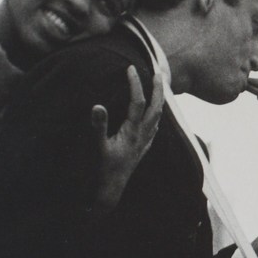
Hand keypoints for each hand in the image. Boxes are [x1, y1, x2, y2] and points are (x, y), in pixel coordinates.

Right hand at [91, 66, 164, 211]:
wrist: (112, 190)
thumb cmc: (104, 169)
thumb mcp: (98, 147)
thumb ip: (99, 127)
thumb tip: (97, 106)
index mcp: (132, 132)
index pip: (137, 102)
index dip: (135, 84)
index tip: (131, 68)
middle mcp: (143, 135)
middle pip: (156, 107)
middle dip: (158, 88)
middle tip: (159, 72)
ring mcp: (145, 142)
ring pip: (158, 116)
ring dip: (160, 100)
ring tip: (159, 86)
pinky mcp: (144, 147)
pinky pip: (155, 126)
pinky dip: (156, 113)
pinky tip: (155, 112)